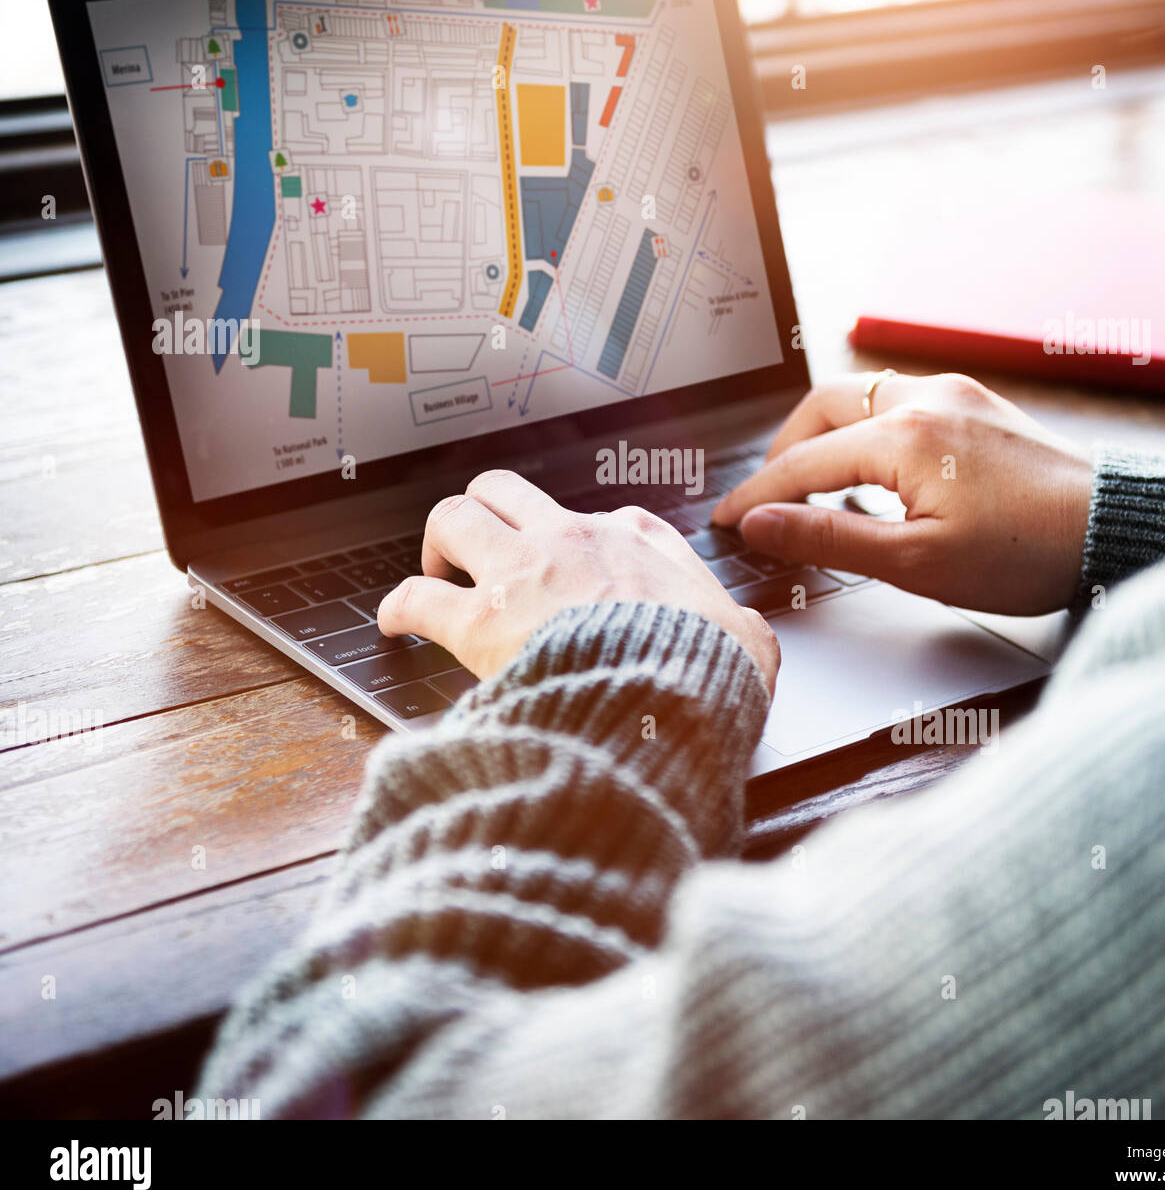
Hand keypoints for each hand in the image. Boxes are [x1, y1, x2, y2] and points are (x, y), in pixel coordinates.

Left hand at [378, 469, 778, 690]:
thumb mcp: (745, 637)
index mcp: (636, 541)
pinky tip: (393, 622)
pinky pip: (418, 596)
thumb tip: (743, 640)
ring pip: (454, 515)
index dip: (574, 546)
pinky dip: (399, 606)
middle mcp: (572, 539)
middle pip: (505, 491)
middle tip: (479, 554)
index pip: (596, 521)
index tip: (568, 574)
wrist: (675, 698)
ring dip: (439, 543)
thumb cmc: (710, 670)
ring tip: (436, 574)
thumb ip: (734, 626)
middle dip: (485, 514)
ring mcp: (522, 571)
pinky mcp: (481, 618)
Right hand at [711, 372, 1092, 614]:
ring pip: (861, 396)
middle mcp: (925, 397)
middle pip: (822, 407)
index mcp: (903, 435)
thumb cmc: (1028, 552)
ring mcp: (955, 394)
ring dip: (826, 434)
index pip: (802, 464)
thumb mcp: (915, 562)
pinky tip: (872, 470)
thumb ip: (828, 538)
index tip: (726, 521)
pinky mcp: (978, 404)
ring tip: (814, 486)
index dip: (756, 496)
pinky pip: (899, 399)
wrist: (1117, 530)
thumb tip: (760, 524)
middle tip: (768, 500)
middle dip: (785, 451)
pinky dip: (866, 428)